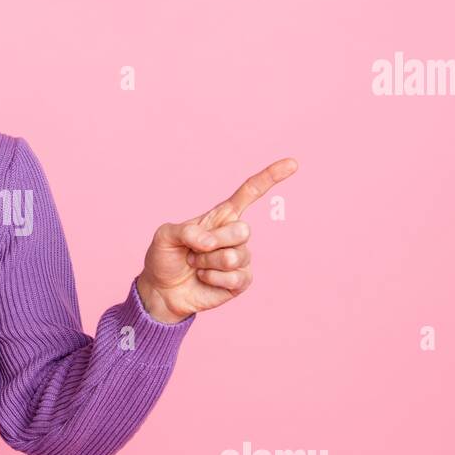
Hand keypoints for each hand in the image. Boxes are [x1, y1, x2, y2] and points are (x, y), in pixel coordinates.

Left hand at [136, 157, 298, 321]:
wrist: (162, 291)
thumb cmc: (165, 258)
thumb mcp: (164, 236)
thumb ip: (184, 231)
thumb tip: (209, 241)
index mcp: (220, 216)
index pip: (250, 193)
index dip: (270, 177)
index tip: (292, 164)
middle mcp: (234, 235)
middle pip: (242, 230)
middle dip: (213, 242)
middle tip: (193, 251)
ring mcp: (240, 258)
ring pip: (234, 257)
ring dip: (207, 263)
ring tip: (195, 265)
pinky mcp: (241, 281)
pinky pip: (234, 278)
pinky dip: (212, 279)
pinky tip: (204, 279)